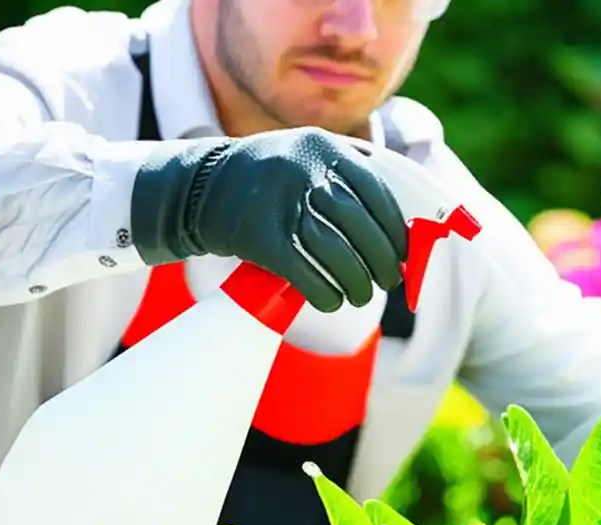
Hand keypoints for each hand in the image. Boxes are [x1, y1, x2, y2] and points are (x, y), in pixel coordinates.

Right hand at [129, 127, 407, 311]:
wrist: (196, 187)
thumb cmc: (267, 183)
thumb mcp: (305, 159)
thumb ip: (347, 183)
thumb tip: (401, 233)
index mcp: (323, 147)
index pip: (377, 194)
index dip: (395, 230)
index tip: (405, 253)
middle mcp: (304, 169)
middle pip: (360, 227)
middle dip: (382, 261)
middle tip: (389, 280)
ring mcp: (280, 202)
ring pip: (337, 253)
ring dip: (357, 283)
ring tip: (360, 295)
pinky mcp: (259, 236)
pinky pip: (305, 273)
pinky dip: (325, 293)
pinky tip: (332, 301)